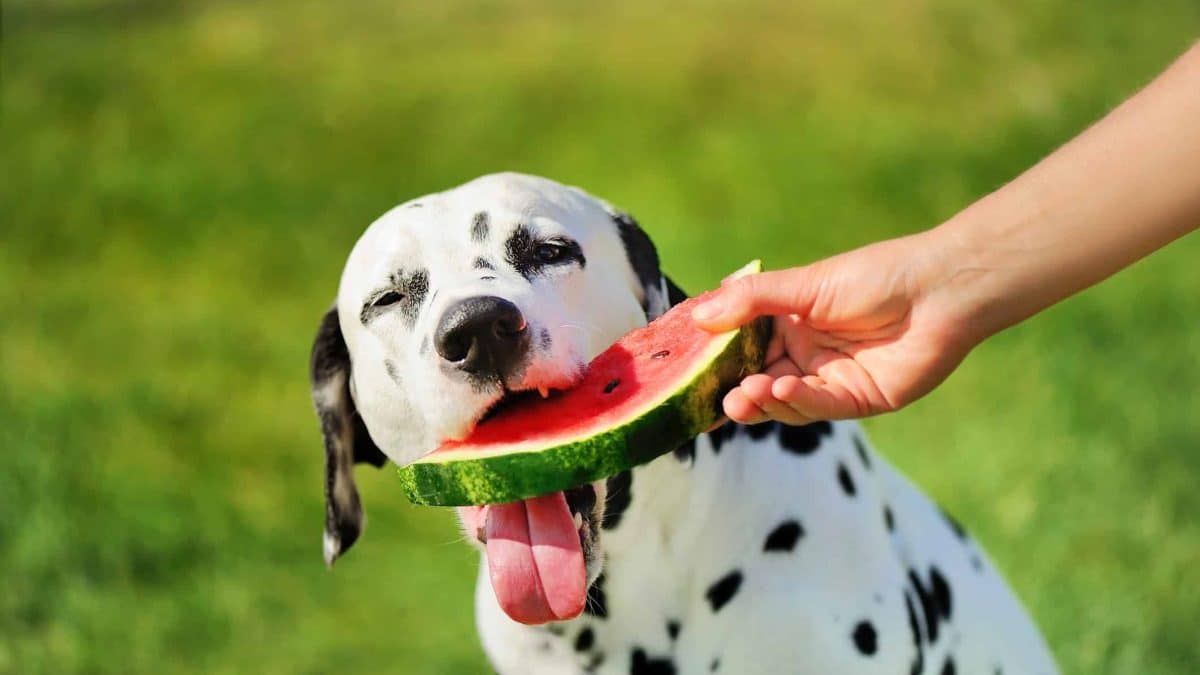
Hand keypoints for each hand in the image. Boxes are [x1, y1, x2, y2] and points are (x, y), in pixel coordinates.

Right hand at [692, 232, 976, 424]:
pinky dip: (798, 401)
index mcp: (789, 324)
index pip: (743, 349)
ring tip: (746, 395)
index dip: (716, 362)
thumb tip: (698, 315)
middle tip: (718, 400)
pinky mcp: (858, 400)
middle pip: (759, 382)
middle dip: (736, 393)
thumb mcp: (804, 284)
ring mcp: (831, 380)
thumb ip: (751, 300)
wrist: (940, 290)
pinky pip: (820, 407)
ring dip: (763, 401)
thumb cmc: (874, 276)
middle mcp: (807, 355)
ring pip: (785, 402)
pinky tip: (782, 389)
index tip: (686, 372)